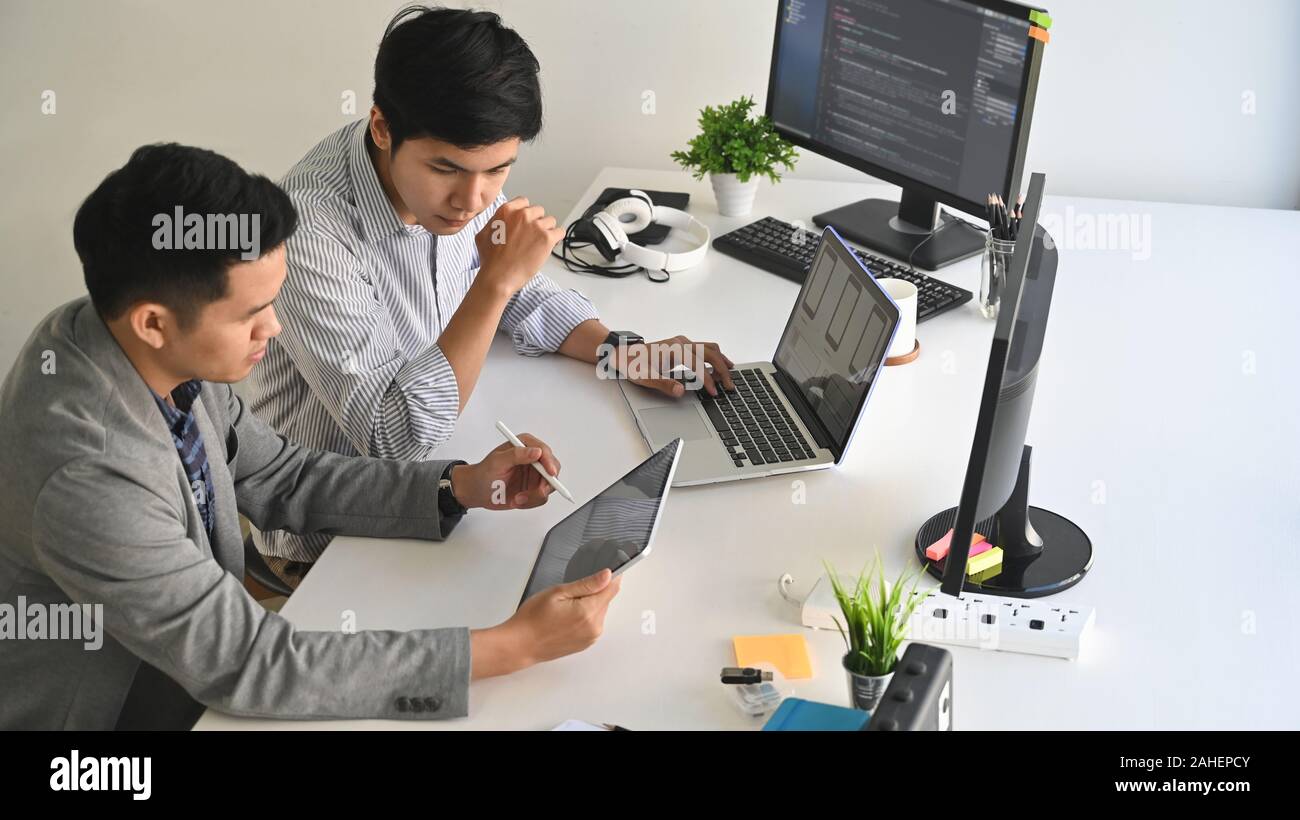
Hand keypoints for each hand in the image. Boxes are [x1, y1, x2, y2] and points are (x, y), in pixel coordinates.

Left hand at [449, 433, 560, 509]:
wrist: (477, 491)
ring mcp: (535, 475)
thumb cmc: (484, 473)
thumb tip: (536, 452)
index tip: (550, 474)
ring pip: (549, 486)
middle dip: (546, 483)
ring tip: (518, 499)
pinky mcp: (534, 489)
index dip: (549, 462)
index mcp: (524, 445)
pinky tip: (517, 500)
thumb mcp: (497, 462)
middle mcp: (533, 459)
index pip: (544, 451)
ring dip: (535, 496)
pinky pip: (541, 498)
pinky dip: (530, 502)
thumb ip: (516, 455)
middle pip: (553, 469)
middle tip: (538, 492)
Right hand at [470, 569, 621, 678]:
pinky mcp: (586, 644)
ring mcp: (591, 638)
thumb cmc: (533, 618)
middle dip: (595, 591)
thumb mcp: (558, 592)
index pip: (612, 589)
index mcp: (588, 612)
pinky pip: (593, 623)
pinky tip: (566, 617)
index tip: (605, 569)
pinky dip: (585, 616)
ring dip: (589, 604)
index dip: (611, 576)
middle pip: (606, 600)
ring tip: (565, 607)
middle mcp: (594, 627)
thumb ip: (586, 584)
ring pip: (599, 611)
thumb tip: (607, 575)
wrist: (520, 644)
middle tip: (570, 591)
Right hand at [474, 196, 563, 296]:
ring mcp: (536, 226)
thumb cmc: (490, 260)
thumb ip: (494, 222)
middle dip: (536, 223)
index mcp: (507, 210)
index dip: (526, 214)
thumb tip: (499, 220)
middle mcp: (523, 215)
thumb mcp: (482, 234)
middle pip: (538, 211)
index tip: (525, 223)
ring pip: (550, 221)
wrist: (498, 277)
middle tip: (531, 237)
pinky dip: (556, 239)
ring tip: (538, 244)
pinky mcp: (547, 238)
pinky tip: (549, 246)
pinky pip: (560, 232)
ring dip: (546, 231)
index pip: (524, 202)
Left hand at [614, 335, 735, 396]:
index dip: (708, 379)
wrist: (624, 354)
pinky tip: (719, 368)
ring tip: (730, 375)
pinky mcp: (683, 345)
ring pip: (710, 348)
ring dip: (721, 361)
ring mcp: (683, 342)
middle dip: (722, 370)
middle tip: (729, 386)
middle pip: (710, 353)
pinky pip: (705, 349)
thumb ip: (663, 384)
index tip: (714, 392)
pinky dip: (715, 358)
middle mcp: (682, 342)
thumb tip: (680, 390)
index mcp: (674, 349)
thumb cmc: (633, 365)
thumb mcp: (645, 378)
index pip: (698, 364)